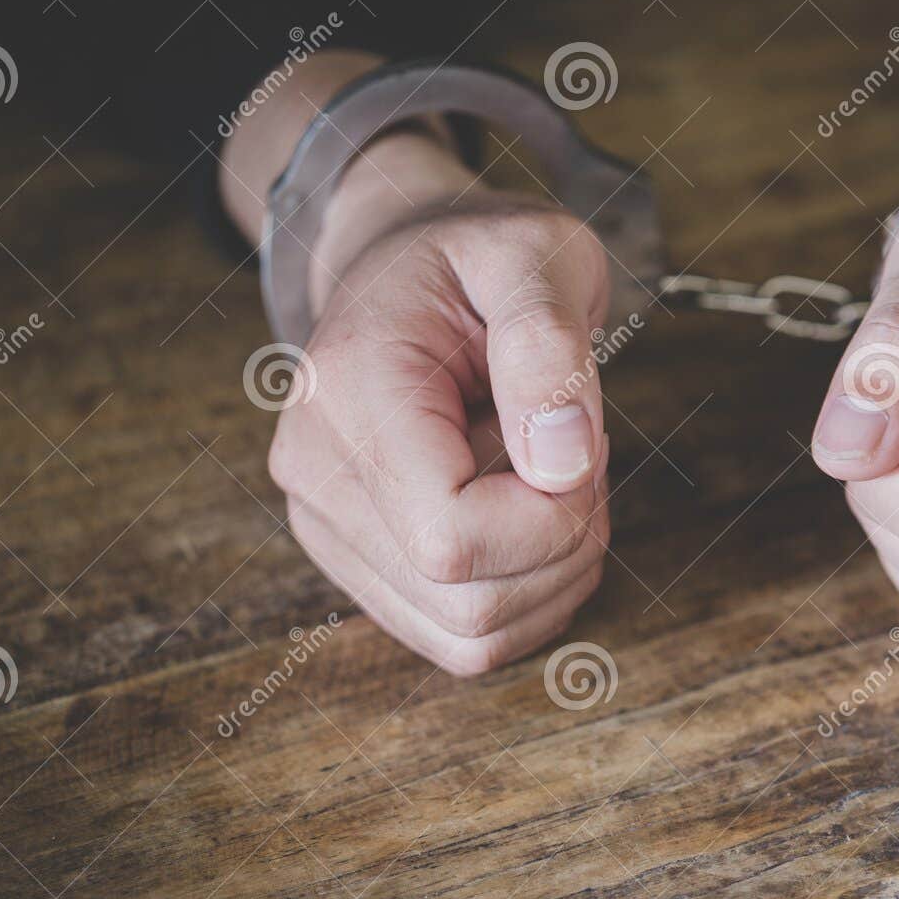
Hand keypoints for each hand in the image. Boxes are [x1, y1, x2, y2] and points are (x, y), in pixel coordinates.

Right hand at [265, 133, 612, 674]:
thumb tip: (561, 466)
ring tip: (550, 479)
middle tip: (574, 453)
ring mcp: (328, 528)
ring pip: (471, 636)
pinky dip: (527, 599)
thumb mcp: (535, 258)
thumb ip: (547, 348)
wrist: (409, 262)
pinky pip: (462, 641)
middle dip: (564, 543)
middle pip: (469, 601)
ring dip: (552, 574)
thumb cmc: (478, 258)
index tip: (582, 443)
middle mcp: (316, 473)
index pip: (453, 539)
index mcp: (349, 393)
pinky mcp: (358, 563)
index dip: (552, 518)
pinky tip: (534, 522)